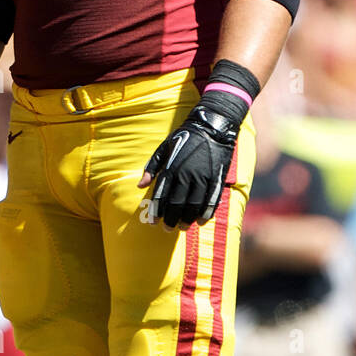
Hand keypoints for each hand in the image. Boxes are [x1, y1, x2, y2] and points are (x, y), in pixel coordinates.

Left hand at [139, 100, 239, 228]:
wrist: (212, 127)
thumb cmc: (185, 137)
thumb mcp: (164, 148)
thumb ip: (152, 167)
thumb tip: (140, 185)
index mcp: (171, 168)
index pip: (161, 195)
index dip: (156, 211)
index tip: (153, 222)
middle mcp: (186, 174)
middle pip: (177, 203)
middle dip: (171, 219)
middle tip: (167, 229)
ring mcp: (202, 177)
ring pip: (194, 204)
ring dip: (187, 219)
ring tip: (182, 227)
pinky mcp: (216, 178)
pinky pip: (211, 200)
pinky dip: (206, 213)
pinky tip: (201, 221)